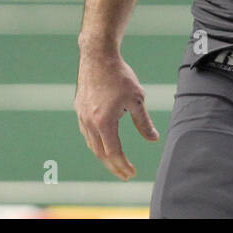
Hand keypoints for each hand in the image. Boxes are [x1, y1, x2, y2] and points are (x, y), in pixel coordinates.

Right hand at [74, 47, 159, 179]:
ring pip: (92, 144)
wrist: (97, 57)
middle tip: (125, 174)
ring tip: (116, 162)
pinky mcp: (79, 110)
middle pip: (100, 153)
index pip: (113, 152)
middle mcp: (89, 123)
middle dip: (114, 166)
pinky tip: (105, 144)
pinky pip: (87, 133)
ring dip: (105, 156)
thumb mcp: (137, 98)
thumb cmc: (120, 76)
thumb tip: (153, 139)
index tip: (131, 173)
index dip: (123, 165)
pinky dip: (97, 143)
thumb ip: (143, 122)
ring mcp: (82, 117)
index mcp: (104, 122)